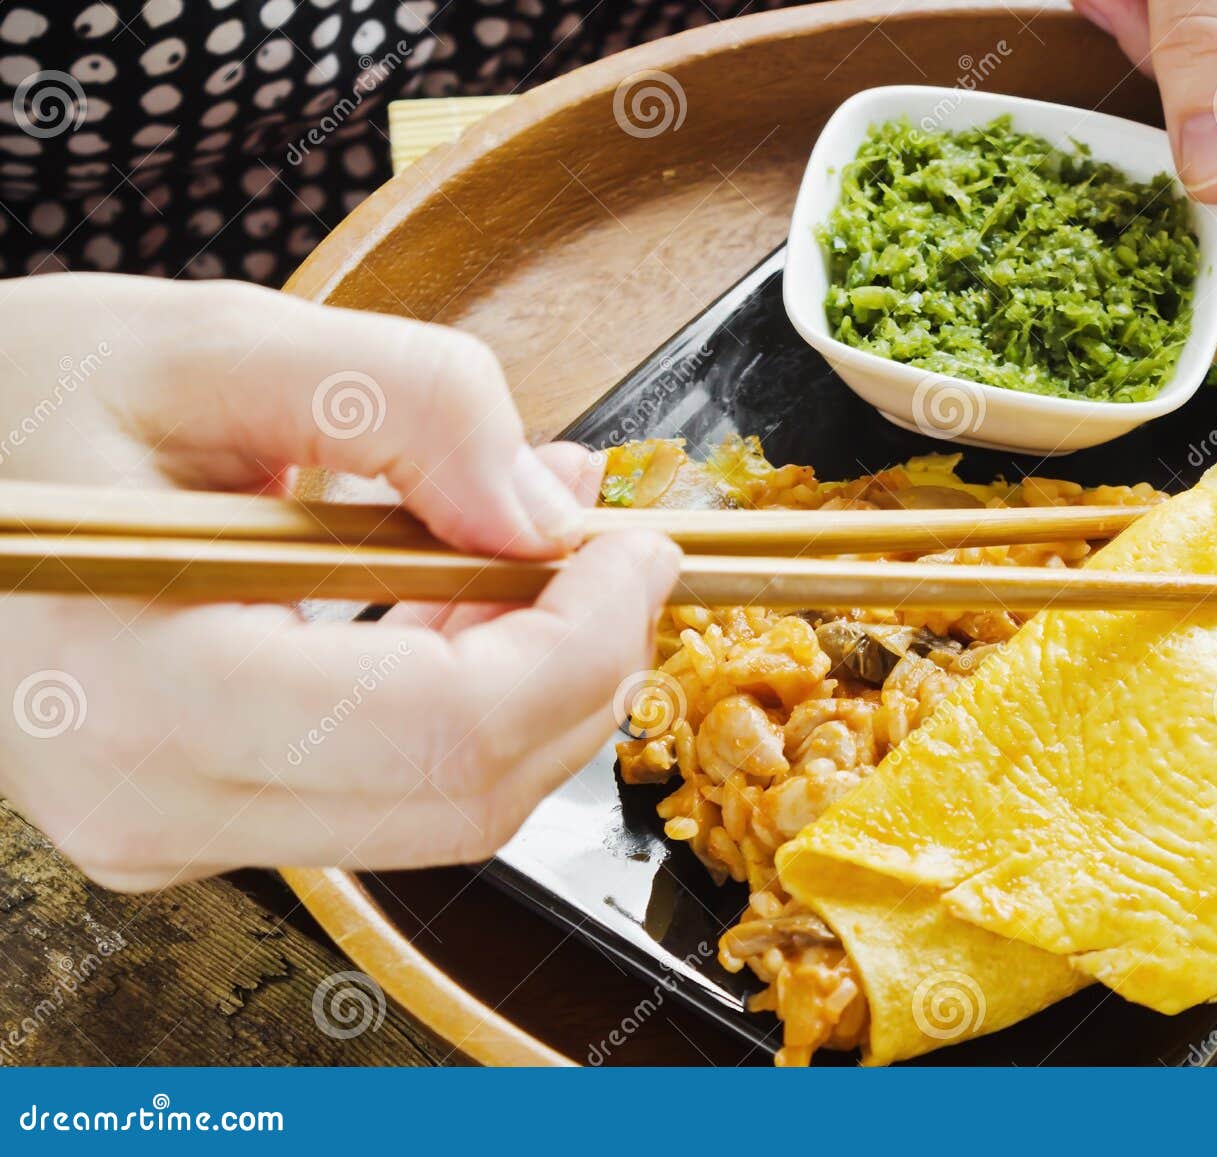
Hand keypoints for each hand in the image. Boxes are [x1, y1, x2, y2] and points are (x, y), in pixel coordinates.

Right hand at [0, 273, 679, 890]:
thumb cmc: (11, 405)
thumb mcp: (207, 342)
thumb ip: (407, 400)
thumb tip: (546, 510)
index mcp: (144, 699)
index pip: (450, 732)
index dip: (587, 642)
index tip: (641, 551)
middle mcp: (155, 805)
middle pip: (469, 792)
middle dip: (583, 668)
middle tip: (613, 545)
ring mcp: (174, 830)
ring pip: (444, 802)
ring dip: (531, 678)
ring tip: (538, 535)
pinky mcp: (197, 817)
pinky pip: (386, 785)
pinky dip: (463, 697)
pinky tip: (465, 587)